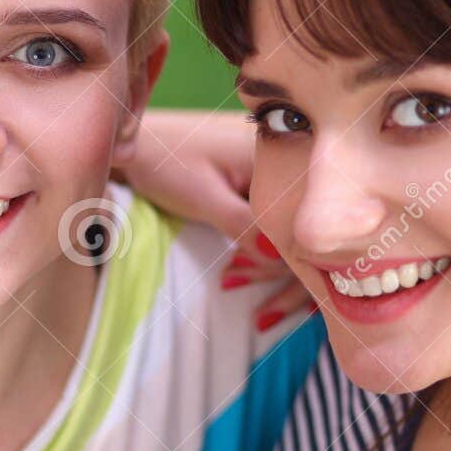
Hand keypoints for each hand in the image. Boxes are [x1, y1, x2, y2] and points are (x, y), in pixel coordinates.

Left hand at [117, 109, 313, 329]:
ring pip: (297, 235)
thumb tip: (280, 257)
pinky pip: (281, 228)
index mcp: (283, 157)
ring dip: (276, 273)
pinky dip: (266, 258)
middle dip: (286, 277)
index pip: (307, 219)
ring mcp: (282, 180)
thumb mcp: (203, 196)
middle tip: (256, 308)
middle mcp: (292, 166)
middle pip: (309, 230)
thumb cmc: (165, 161)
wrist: (140, 141)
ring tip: (253, 305)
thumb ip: (242, 224)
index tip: (265, 296)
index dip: (292, 265)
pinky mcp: (269, 192)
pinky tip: (243, 279)